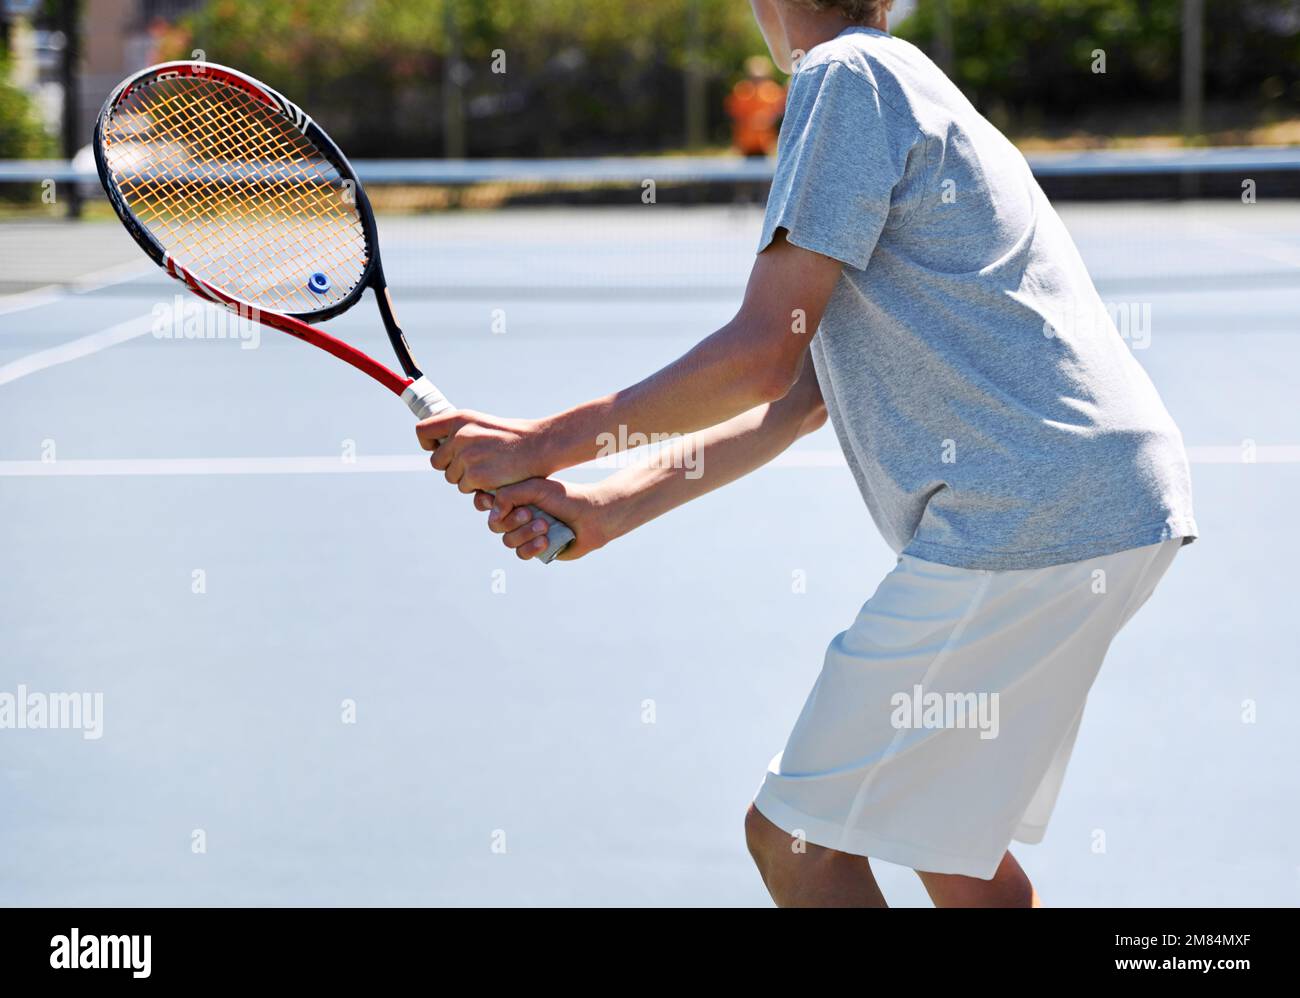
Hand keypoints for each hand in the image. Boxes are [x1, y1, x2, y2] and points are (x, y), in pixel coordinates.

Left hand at [416, 410, 551, 493]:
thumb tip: (438, 446)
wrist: (538, 446)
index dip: (428, 443)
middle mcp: (460, 436)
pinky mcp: (476, 476)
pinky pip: (465, 488)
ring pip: (451, 477)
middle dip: (451, 467)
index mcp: (459, 419)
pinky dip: (478, 487)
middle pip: (436, 462)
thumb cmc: (512, 437)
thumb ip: (460, 433)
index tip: (438, 449)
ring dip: (466, 478)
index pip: (423, 431)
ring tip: (488, 469)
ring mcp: (467, 457)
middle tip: (473, 465)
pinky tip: (493, 477)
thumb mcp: (482, 425)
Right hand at [472, 479, 611, 560]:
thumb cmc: (565, 497)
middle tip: (530, 513)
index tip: (492, 500)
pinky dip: (532, 547)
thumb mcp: (535, 488)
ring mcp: (525, 534)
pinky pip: (521, 554)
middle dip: (511, 520)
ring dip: (525, 533)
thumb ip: (509, 495)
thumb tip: (493, 514)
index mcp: (514, 498)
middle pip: (495, 525)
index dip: (485, 504)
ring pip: (508, 541)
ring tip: (545, 526)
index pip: (486, 502)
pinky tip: (546, 541)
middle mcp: (517, 516)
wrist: (591, 515)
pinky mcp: (536, 550)